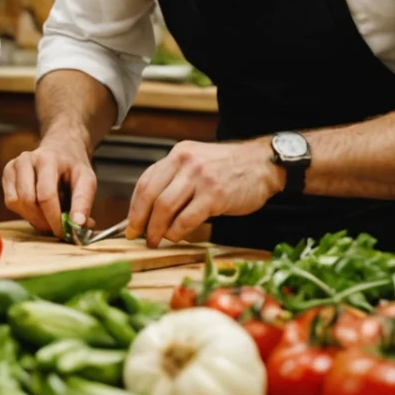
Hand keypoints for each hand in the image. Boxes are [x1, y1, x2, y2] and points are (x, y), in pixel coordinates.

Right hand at [2, 133, 96, 234]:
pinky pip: (10, 201)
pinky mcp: (7, 173)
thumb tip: (77, 225)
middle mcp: (26, 159)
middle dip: (43, 220)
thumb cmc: (73, 168)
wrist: (61, 149)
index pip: (46, 195)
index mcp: (48, 159)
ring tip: (48, 217)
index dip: (54, 218)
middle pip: (28, 200)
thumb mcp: (87, 181)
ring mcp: (14, 165)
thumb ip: (83, 202)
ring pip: (16, 202)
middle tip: (57, 228)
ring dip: (33, 217)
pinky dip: (24, 211)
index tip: (64, 233)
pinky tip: (37, 208)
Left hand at [126, 140, 282, 246]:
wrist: (263, 164)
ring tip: (155, 240)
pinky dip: (176, 231)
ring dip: (156, 229)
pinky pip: (187, 218)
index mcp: (178, 154)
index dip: (134, 207)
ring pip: (165, 207)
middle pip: (150, 195)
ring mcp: (200, 178)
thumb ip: (175, 178)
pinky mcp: (215, 195)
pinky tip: (175, 237)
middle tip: (138, 236)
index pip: (145, 181)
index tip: (131, 225)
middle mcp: (186, 162)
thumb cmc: (229, 168)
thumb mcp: (198, 162)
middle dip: (140, 220)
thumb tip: (151, 209)